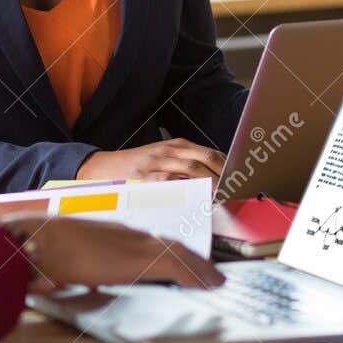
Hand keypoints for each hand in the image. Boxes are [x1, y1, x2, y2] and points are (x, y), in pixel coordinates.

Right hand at [0, 214, 223, 292]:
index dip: (167, 253)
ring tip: (214, 279)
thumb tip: (65, 282)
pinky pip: (178, 266)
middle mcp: (127, 235)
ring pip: (179, 253)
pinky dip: (197, 274)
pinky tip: (209, 284)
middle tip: (208, 271)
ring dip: (199, 267)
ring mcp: (136, 244)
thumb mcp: (63, 259)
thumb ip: (73, 267)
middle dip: (189, 259)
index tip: (180, 263)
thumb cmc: (41, 250)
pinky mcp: (142, 259)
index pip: (147, 243)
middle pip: (168, 245)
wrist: (37, 243)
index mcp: (110, 235)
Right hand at [76, 138, 224, 182]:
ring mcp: (158, 163)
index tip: (238, 177)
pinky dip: (187, 189)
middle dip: (223, 174)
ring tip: (222, 194)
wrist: (104, 167)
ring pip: (191, 169)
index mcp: (175, 144)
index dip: (226, 164)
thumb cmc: (137, 165)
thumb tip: (214, 174)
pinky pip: (172, 182)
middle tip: (235, 188)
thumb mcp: (162, 156)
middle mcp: (169, 151)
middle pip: (204, 159)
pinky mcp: (148, 177)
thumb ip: (185, 162)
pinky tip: (197, 198)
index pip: (209, 152)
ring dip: (210, 183)